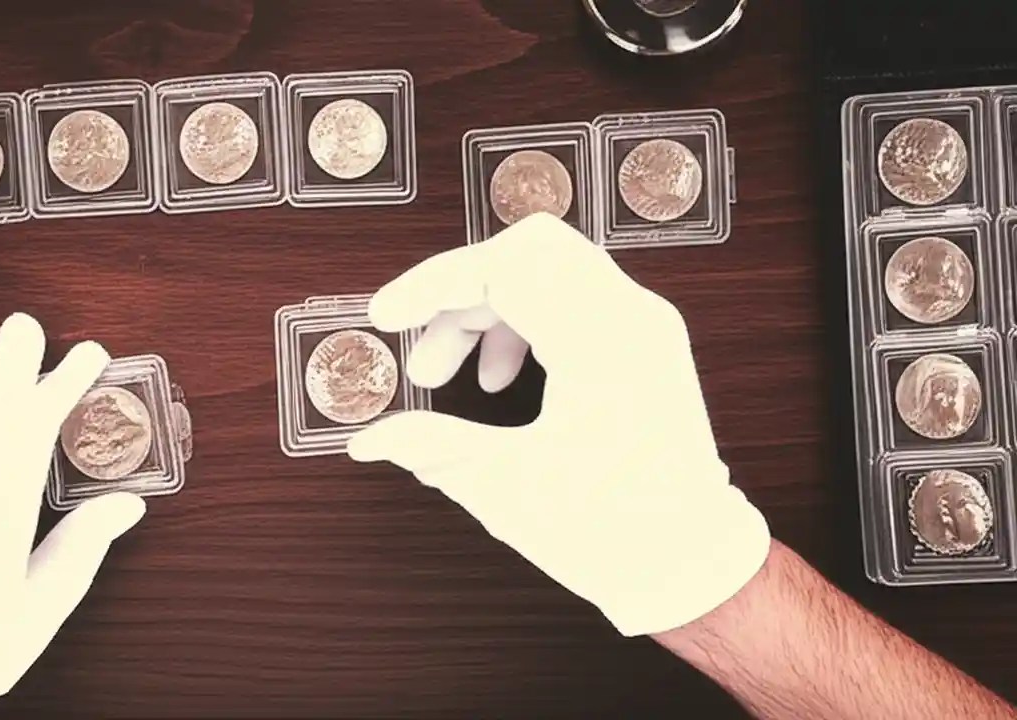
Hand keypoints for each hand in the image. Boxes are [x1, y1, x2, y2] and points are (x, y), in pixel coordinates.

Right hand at [348, 213, 769, 636]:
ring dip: (485, 310)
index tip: (386, 317)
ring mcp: (643, 324)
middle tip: (423, 351)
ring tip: (444, 376)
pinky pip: (570, 297)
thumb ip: (434, 449)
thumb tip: (370, 439)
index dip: (433, 284)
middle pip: (526, 250)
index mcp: (601, 344)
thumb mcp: (508, 489)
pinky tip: (497, 378)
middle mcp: (631, 317)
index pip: (504, 266)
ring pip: (545, 270)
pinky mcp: (641, 341)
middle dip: (459, 291)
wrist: (690, 561)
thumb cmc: (615, 530)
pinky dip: (521, 322)